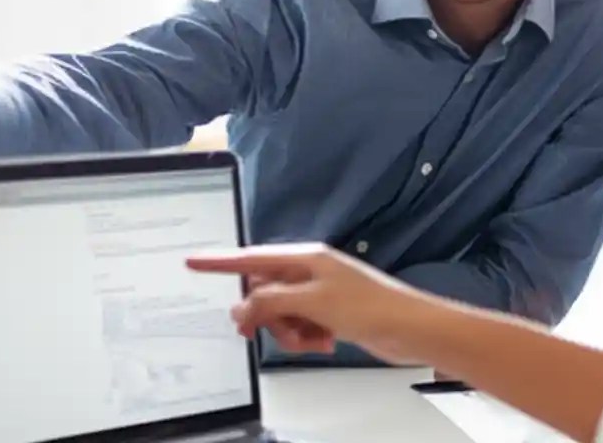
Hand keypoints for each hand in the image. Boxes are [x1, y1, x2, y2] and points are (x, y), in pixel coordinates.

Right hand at [186, 243, 428, 364]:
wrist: (409, 329)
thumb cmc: (371, 306)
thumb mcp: (312, 302)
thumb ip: (271, 301)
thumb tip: (242, 307)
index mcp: (305, 259)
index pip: (252, 258)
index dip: (220, 262)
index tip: (193, 261)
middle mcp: (309, 273)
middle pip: (263, 292)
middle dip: (265, 316)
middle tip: (266, 333)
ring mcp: (319, 294)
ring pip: (280, 315)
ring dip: (288, 333)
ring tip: (311, 340)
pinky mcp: (329, 314)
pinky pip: (299, 327)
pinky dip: (306, 339)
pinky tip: (324, 342)